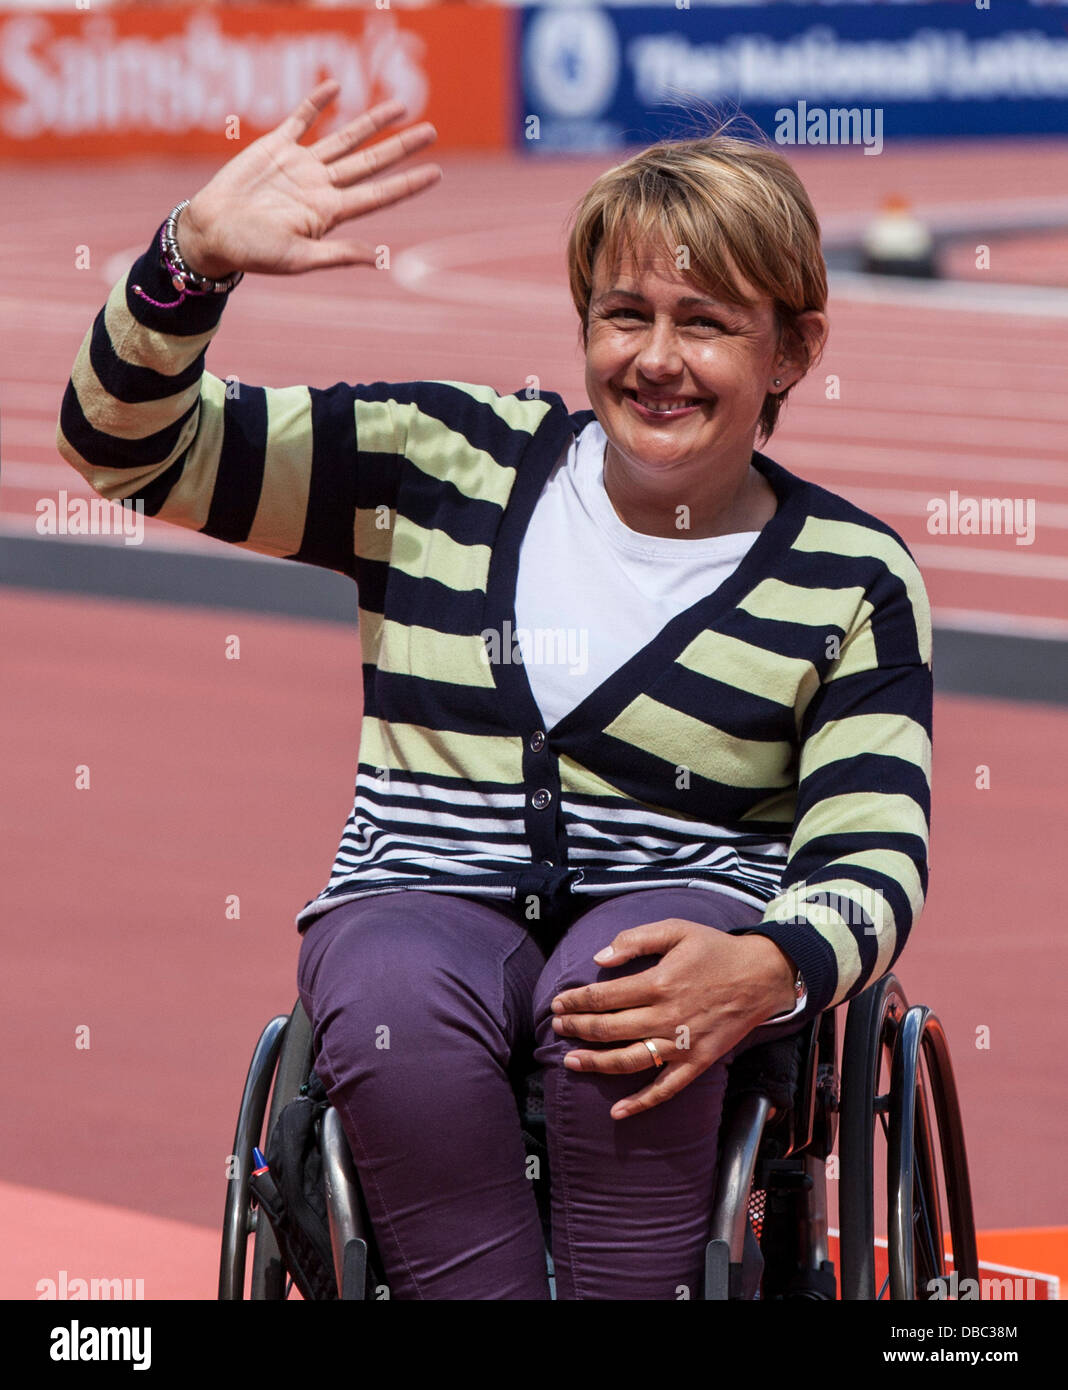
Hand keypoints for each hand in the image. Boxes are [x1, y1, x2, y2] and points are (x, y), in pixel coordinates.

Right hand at [177, 80, 440, 278]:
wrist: (212, 232)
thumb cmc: (253, 253)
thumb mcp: (298, 259)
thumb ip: (338, 255)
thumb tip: (378, 259)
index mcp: (330, 213)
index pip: (379, 195)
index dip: (408, 184)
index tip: (436, 173)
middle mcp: (321, 186)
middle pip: (371, 162)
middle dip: (401, 147)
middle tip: (432, 132)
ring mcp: (301, 165)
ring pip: (345, 138)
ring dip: (372, 122)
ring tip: (400, 107)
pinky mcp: (276, 147)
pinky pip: (302, 119)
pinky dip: (318, 103)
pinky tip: (337, 88)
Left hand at [549, 919, 796, 1119]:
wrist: (761, 976)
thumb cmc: (715, 949)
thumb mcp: (676, 929)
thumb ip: (636, 939)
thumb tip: (600, 957)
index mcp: (658, 982)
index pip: (604, 997)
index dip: (576, 1002)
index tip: (559, 1004)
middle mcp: (666, 1017)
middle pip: (609, 1029)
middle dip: (578, 1029)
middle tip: (557, 1028)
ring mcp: (681, 1044)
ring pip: (629, 1061)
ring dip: (596, 1063)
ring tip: (570, 1061)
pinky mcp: (697, 1062)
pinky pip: (665, 1088)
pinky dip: (641, 1103)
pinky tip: (618, 1111)